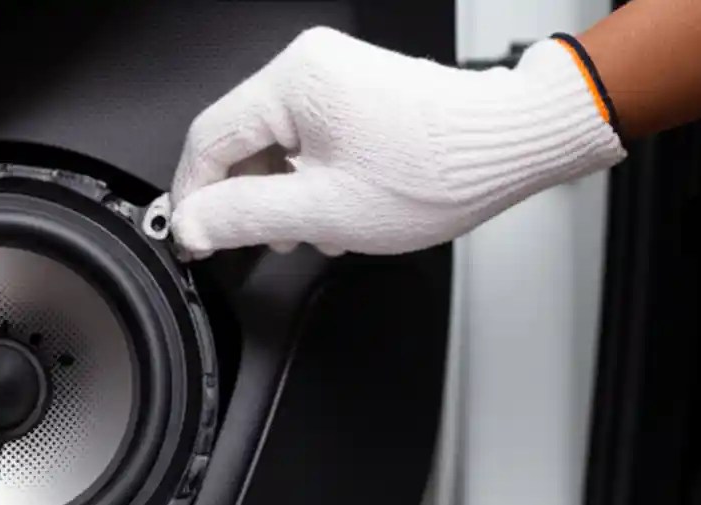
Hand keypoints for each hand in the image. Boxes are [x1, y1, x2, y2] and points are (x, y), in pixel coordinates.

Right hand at [170, 27, 625, 257]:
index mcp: (292, 80)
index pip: (207, 139)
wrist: (508, 146)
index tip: (192, 237)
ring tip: (312, 233)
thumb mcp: (322, 211)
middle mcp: (309, 66)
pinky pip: (307, 138)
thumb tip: (193, 224)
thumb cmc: (435, 170)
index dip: (193, 197)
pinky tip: (333, 214)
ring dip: (281, 195)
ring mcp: (334, 76)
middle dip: (246, 199)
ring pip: (275, 145)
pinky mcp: (356, 92)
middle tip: (261, 242)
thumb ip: (243, 218)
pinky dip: (309, 180)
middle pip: (240, 141)